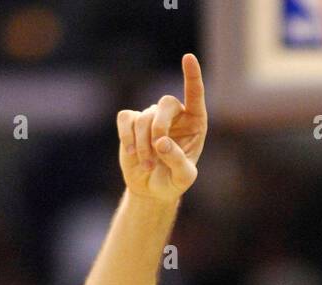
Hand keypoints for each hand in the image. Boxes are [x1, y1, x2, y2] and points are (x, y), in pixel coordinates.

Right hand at [117, 53, 207, 201]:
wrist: (152, 190)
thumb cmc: (173, 182)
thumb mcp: (183, 178)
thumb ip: (177, 161)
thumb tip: (161, 142)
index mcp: (194, 123)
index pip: (195, 95)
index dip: (192, 76)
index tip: (188, 57)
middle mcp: (174, 115)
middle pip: (165, 103)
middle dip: (159, 127)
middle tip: (157, 149)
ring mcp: (152, 116)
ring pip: (144, 118)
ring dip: (143, 144)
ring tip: (147, 166)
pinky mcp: (132, 122)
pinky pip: (126, 119)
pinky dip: (127, 137)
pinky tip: (132, 154)